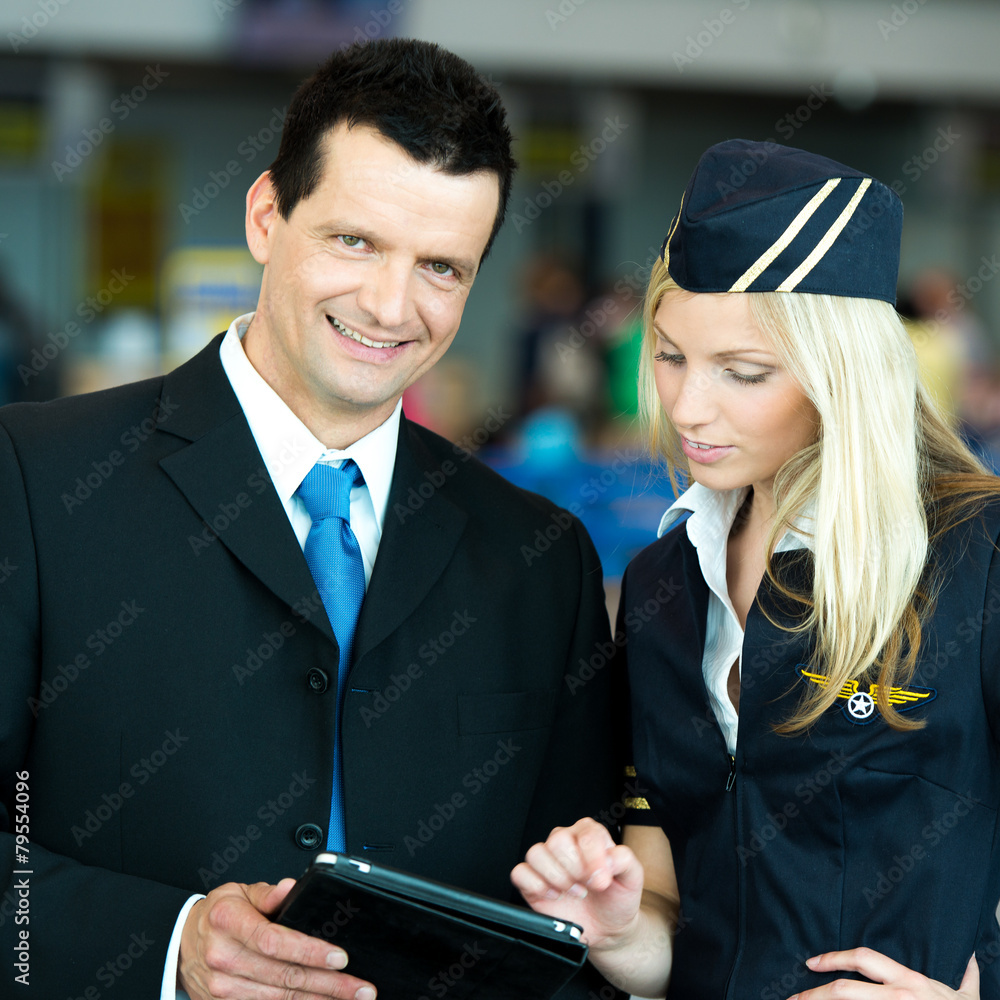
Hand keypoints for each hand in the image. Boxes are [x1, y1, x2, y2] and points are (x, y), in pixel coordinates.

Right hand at [178, 878, 376, 999]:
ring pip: (278, 998)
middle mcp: (224, 958)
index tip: (340, 957)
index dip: (310, 951)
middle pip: (283, 975)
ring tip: (349, 998)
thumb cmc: (216, 916)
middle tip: (360, 988)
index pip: (275, 941)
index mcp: (229, 923)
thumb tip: (292, 887)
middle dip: (328, 983)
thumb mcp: (239, 892)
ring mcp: (223, 987)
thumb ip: (268, 893)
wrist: (181, 944)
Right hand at [510, 817, 644, 952]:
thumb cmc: (617, 898)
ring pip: (536, 853)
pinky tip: (554, 896)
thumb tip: (609, 856)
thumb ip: (625, 860)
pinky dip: (536, 885)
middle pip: (558, 840)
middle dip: (575, 870)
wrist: (607, 927)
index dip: (593, 858)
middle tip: (587, 886)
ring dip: (557, 878)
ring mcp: (547, 861)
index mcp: (589, 834)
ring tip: (573, 892)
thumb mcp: (632, 879)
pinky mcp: (532, 880)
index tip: (601, 881)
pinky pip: (520, 872)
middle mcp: (565, 841)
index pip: (585, 833)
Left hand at [789, 948, 978, 998]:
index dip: (834, 958)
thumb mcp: (968, 996)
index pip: (863, 959)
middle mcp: (898, 997)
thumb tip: (969, 956)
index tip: (812, 962)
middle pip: (845, 990)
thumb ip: (965, 974)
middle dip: (814, 993)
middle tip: (794, 998)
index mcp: (910, 982)